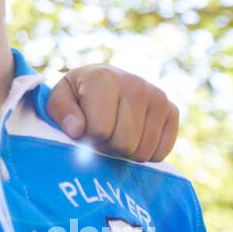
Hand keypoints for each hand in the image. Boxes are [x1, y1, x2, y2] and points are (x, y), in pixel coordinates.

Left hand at [45, 64, 178, 162]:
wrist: (106, 82)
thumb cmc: (78, 95)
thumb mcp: (60, 99)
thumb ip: (62, 113)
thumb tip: (77, 131)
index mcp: (104, 78)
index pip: (100, 130)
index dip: (88, 138)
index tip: (83, 127)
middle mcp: (136, 84)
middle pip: (124, 144)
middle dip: (107, 146)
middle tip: (100, 133)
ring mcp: (158, 97)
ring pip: (142, 152)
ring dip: (125, 152)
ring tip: (116, 133)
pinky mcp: (172, 111)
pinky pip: (160, 153)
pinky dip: (144, 153)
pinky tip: (134, 137)